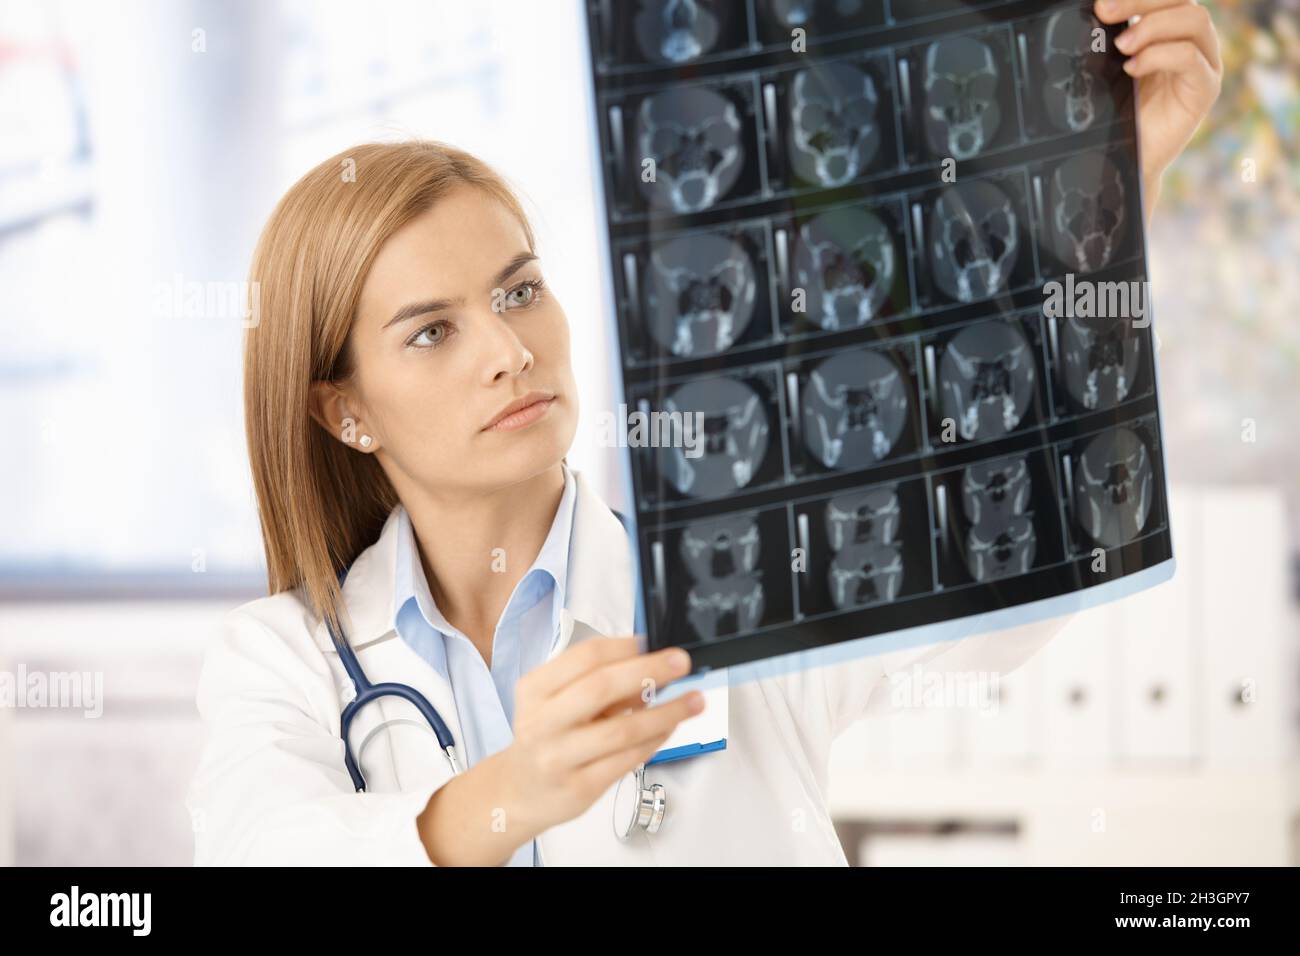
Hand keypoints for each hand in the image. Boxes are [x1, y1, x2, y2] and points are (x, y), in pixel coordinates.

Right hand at [501, 637, 704, 836]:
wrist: (518, 791)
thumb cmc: (547, 737)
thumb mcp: (557, 701)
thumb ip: (598, 683)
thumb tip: (651, 663)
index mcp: (536, 690)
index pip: (584, 657)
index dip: (625, 647)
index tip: (655, 642)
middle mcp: (543, 722)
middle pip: (601, 687)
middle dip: (648, 670)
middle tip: (680, 662)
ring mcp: (560, 757)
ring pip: (622, 730)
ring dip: (666, 712)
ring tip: (693, 701)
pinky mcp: (581, 787)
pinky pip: (628, 759)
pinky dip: (655, 740)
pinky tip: (670, 727)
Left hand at [1094, 0, 1222, 219]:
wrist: (1125, 159)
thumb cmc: (1118, 113)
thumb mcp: (1110, 69)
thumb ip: (1112, 39)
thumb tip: (1097, 10)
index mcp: (1171, 32)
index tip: (1102, 4)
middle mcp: (1193, 42)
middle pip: (1183, 0)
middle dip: (1141, 1)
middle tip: (1105, 12)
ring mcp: (1204, 64)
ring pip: (1194, 20)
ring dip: (1153, 26)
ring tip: (1121, 47)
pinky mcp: (1204, 88)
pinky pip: (1191, 58)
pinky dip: (1160, 55)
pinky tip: (1133, 68)